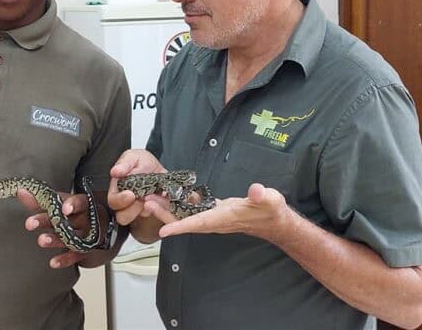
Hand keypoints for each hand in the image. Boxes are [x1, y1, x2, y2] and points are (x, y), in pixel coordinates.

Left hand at [17, 189, 98, 267]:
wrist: (101, 233)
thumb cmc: (77, 214)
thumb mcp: (62, 204)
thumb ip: (41, 200)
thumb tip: (21, 191)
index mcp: (83, 204)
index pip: (80, 201)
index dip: (73, 204)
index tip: (63, 208)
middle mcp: (87, 219)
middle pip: (70, 219)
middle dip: (50, 221)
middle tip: (30, 223)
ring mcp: (89, 236)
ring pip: (73, 238)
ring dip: (56, 240)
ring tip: (41, 240)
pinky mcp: (86, 251)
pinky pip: (76, 256)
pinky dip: (65, 260)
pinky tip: (53, 262)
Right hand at [107, 149, 166, 242]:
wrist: (159, 169)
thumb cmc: (142, 163)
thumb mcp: (134, 157)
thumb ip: (124, 164)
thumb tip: (115, 171)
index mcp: (118, 189)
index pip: (113, 201)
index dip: (121, 200)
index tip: (130, 194)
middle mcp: (126, 202)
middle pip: (122, 216)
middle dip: (132, 209)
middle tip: (142, 198)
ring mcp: (139, 208)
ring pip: (138, 218)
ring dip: (146, 209)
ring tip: (153, 197)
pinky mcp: (152, 211)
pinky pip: (155, 215)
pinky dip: (159, 208)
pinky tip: (163, 197)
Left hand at [156, 183, 290, 242]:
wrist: (273, 220)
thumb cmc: (271, 211)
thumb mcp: (269, 200)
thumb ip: (262, 196)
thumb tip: (256, 190)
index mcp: (225, 217)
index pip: (200, 223)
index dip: (181, 227)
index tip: (163, 232)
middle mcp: (215, 220)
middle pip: (186, 220)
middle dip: (166, 215)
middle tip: (148, 204)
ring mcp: (214, 216)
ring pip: (187, 215)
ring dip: (170, 209)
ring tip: (153, 198)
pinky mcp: (214, 211)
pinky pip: (193, 209)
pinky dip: (181, 203)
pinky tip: (172, 194)